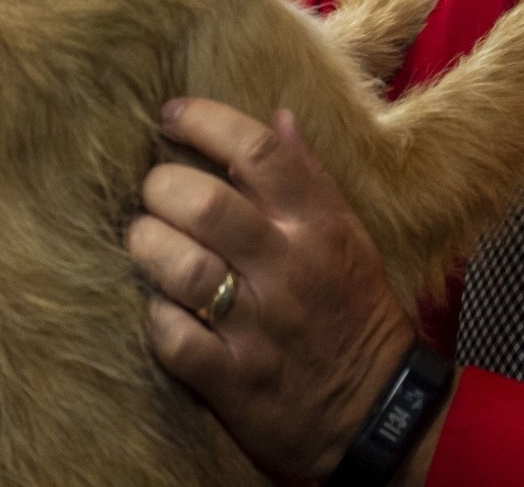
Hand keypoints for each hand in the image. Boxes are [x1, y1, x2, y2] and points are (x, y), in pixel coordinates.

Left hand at [126, 99, 440, 482]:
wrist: (377, 409)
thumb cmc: (354, 309)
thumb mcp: (347, 236)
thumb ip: (309, 177)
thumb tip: (277, 116)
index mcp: (318, 227)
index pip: (259, 151)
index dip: (206, 121)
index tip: (172, 114)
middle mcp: (288, 269)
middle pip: (206, 205)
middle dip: (162, 188)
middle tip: (154, 194)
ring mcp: (259, 326)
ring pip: (184, 268)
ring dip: (149, 247)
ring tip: (145, 242)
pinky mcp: (234, 379)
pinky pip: (174, 338)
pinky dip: (156, 316)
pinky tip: (161, 306)